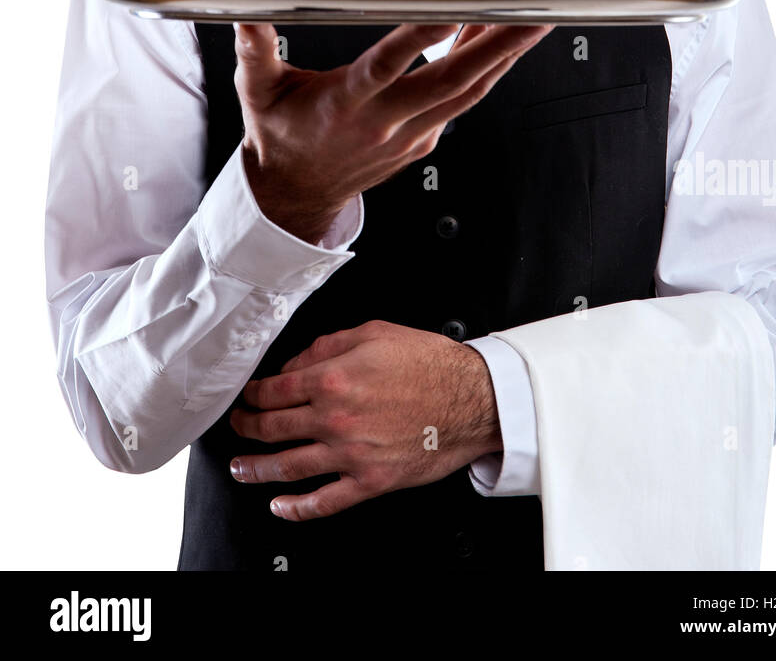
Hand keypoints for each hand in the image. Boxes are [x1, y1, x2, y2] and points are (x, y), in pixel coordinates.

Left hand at [227, 320, 501, 520]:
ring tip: (241, 468)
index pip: (274, 390)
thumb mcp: (374, 332)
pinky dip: (297, 509)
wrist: (472, 398)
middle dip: (246, 427)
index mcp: (333, 379)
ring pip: (288, 467)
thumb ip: (327, 344)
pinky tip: (281, 506)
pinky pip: (324, 502)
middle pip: (272, 428)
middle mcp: (335, 419)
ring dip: (256, 468)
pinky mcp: (369, 482)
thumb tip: (296, 363)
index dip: (253, 394)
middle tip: (237, 427)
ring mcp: (350, 454)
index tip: (247, 396)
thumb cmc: (430, 364)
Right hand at [235, 19, 551, 241]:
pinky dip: (485, 71)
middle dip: (496, 45)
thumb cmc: (281, 136)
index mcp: (345, 103)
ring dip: (503, 56)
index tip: (452, 6)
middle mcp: (384, 120)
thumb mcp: (257, 92)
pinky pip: (462, 102)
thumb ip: (254, 50)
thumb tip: (247, 15)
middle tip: (530, 12)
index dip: (422, 35)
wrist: (295, 194)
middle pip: (450, 80)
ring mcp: (409, 134)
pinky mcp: (422, 141)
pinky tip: (494, 40)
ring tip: (530, 19)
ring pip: (467, 93)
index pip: (389, 64)